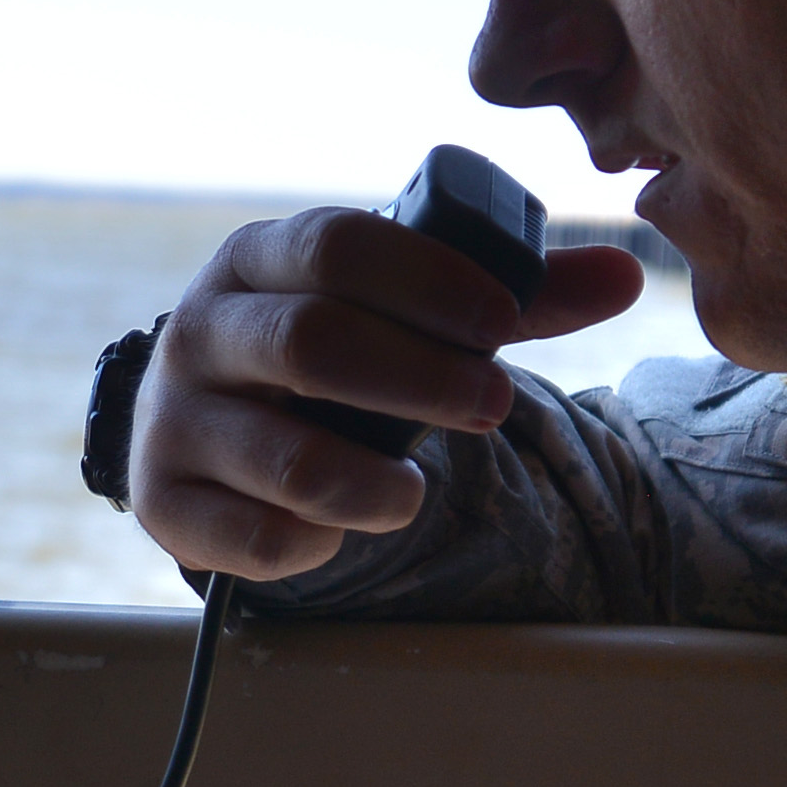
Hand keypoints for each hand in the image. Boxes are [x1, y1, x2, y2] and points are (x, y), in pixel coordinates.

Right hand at [130, 206, 643, 578]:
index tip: (501, 324)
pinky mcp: (163, 504)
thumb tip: (623, 279)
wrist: (206, 428)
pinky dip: (314, 541)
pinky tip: (340, 528)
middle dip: (422, 380)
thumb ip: (510, 299)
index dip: (430, 283)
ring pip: (284, 456)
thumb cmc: (328, 356)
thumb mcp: (404, 313)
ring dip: (374, 482)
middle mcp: (199, 329)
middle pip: (313, 343)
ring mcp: (173, 419)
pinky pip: (252, 537)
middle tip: (494, 405)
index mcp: (258, 257)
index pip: (339, 244)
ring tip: (414, 494)